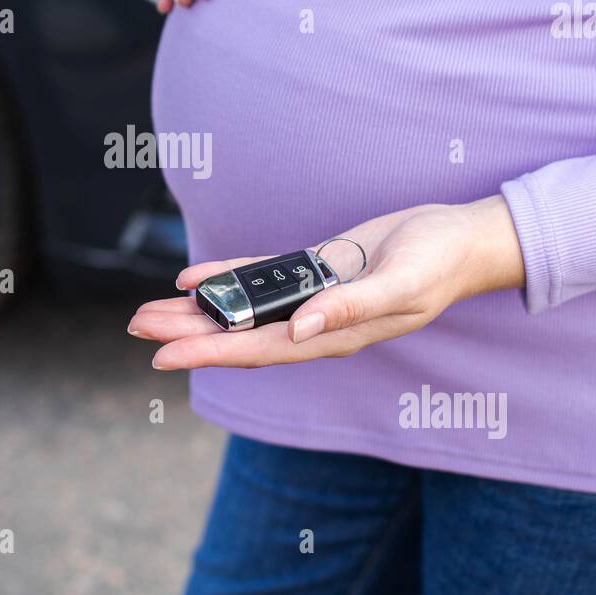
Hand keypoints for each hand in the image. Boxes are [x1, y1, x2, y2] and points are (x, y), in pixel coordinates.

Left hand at [128, 196, 524, 369]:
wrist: (460, 239)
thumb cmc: (438, 263)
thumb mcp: (401, 285)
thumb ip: (351, 309)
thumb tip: (300, 329)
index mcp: (332, 336)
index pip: (257, 350)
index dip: (208, 353)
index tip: (162, 355)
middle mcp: (314, 325)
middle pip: (238, 335)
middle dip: (187, 334)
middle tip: (135, 327)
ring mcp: (312, 299)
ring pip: (242, 310)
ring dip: (197, 312)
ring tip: (149, 311)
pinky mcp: (314, 272)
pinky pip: (261, 279)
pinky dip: (225, 280)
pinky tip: (191, 280)